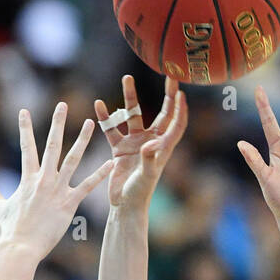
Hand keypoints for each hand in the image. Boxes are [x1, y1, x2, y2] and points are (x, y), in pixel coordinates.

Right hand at [0, 101, 100, 259]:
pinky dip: (100, 174)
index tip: (25, 110)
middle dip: (57, 123)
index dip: (25, 128)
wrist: (19, 248)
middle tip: (63, 105)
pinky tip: (111, 162)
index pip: (26, 147)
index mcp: (27, 179)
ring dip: (83, 141)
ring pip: (73, 160)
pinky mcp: (69, 204)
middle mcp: (43, 180)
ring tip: (92, 124)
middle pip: (52, 145)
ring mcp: (57, 190)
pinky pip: (88, 186)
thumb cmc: (8, 231)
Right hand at [94, 74, 186, 212]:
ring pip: (133, 115)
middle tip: (168, 74)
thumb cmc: (140, 193)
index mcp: (163, 147)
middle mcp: (151, 141)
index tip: (180, 91)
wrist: (124, 205)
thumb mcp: (146, 176)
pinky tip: (98, 104)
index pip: (176, 123)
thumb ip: (149, 159)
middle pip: (161, 113)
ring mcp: (135, 143)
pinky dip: (106, 117)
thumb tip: (151, 144)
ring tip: (126, 78)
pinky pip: (112, 128)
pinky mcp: (120, 147)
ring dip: (130, 98)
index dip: (180, 108)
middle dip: (166, 95)